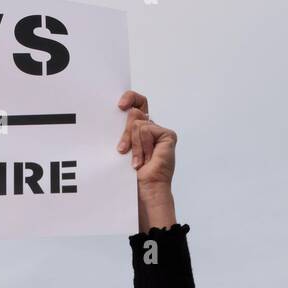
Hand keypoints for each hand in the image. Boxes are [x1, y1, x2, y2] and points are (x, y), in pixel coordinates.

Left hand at [117, 91, 176, 231]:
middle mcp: (151, 129)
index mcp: (139, 130)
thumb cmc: (130, 176)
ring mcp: (160, 132)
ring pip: (138, 123)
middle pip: (135, 113)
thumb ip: (125, 129)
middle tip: (123, 151)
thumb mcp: (122, 147)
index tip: (119, 106)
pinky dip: (142, 145)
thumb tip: (125, 110)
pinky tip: (145, 159)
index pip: (137, 104)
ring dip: (133, 145)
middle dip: (125, 133)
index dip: (130, 98)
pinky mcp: (168, 136)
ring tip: (136, 162)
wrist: (143, 190)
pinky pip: (147, 129)